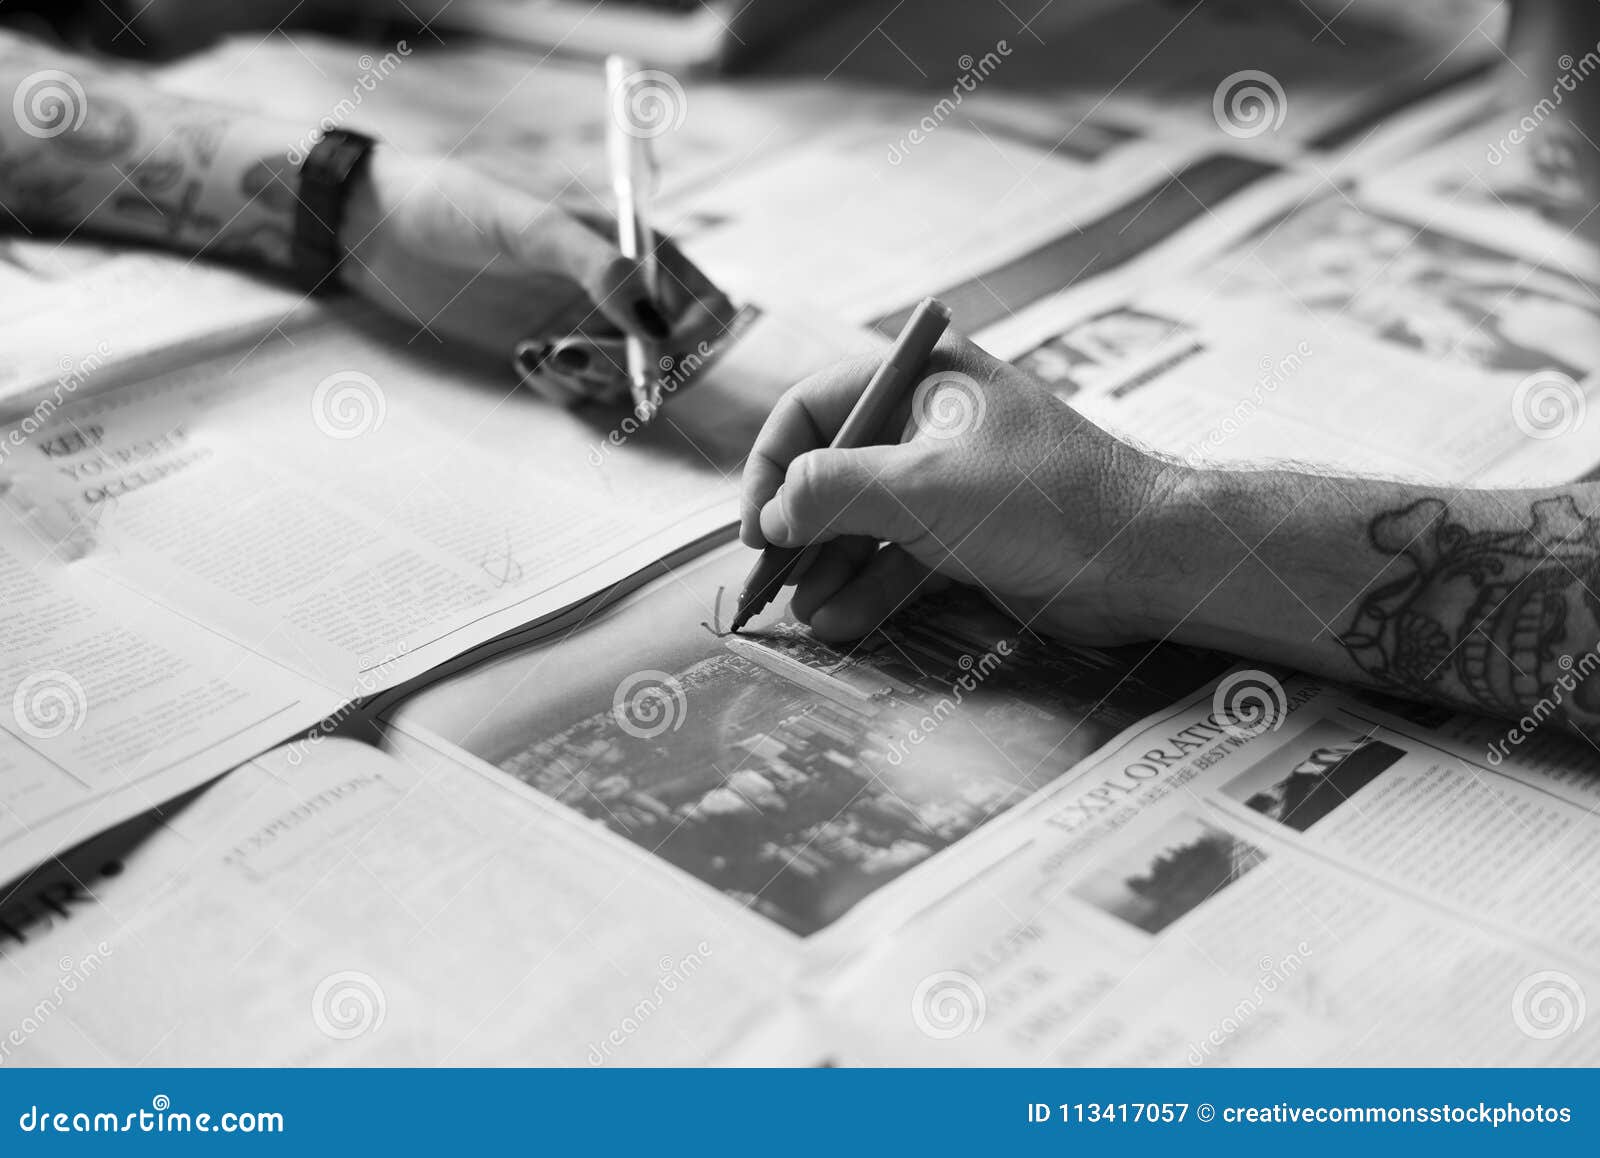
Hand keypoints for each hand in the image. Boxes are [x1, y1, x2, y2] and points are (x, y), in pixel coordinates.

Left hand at [339, 147, 734, 404]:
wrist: (375, 227)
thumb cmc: (454, 202)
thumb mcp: (529, 224)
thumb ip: (597, 268)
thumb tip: (656, 325)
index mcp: (633, 243)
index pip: (701, 302)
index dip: (690, 334)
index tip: (654, 352)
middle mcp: (620, 288)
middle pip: (672, 354)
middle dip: (637, 369)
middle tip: (576, 356)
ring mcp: (586, 326)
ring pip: (628, 383)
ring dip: (594, 381)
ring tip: (541, 354)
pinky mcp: (550, 357)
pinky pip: (581, 396)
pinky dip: (559, 389)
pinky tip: (521, 357)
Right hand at [739, 334, 1183, 642]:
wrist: (1146, 557)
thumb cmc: (1042, 502)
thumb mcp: (924, 490)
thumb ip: (835, 492)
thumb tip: (772, 513)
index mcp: (919, 379)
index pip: (813, 409)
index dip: (772, 467)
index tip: (758, 527)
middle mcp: (928, 423)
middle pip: (832, 470)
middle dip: (798, 528)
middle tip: (768, 581)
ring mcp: (948, 481)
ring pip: (862, 521)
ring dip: (828, 567)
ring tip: (802, 612)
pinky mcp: (967, 533)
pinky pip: (898, 556)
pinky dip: (868, 587)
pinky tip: (840, 621)